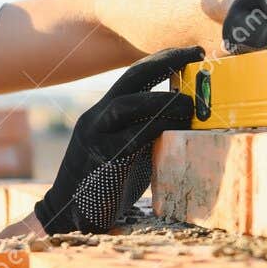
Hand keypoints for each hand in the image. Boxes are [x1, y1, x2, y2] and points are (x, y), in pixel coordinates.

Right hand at [33, 46, 201, 235]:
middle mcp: (95, 120)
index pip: (132, 77)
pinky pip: (132, 139)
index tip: (193, 52)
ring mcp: (95, 140)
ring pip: (127, 106)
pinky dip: (157, 130)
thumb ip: (146, 131)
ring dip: (162, 101)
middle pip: (129, 81)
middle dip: (164, 64)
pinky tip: (179, 130)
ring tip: (191, 104)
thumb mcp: (125, 149)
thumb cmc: (105, 183)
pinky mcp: (102, 162)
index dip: (162, 60)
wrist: (70, 215)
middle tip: (196, 59)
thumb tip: (187, 118)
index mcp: (101, 114)